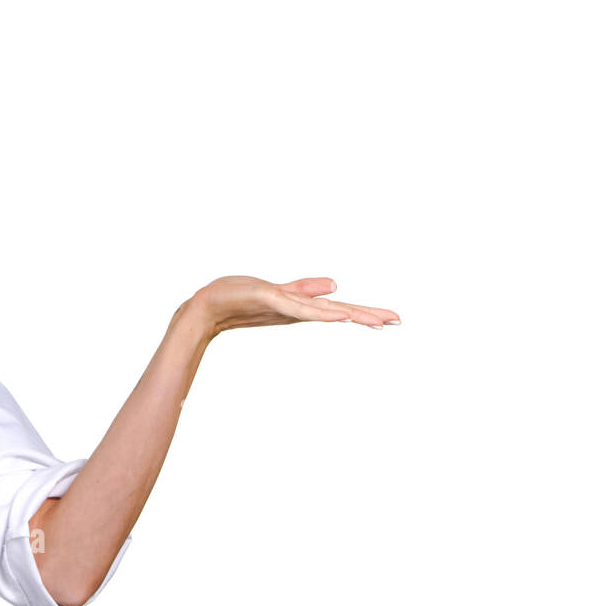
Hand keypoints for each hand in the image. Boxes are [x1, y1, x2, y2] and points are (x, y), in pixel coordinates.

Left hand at [195, 276, 399, 338]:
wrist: (208, 306)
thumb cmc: (240, 298)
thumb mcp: (280, 290)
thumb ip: (306, 289)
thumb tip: (335, 285)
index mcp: (302, 308)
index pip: (340, 310)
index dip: (366, 313)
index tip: (393, 318)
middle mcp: (297, 310)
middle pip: (339, 312)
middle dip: (368, 316)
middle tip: (398, 320)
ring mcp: (286, 307)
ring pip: (325, 312)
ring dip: (351, 314)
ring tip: (377, 319)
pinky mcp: (272, 300)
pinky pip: (301, 307)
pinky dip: (321, 310)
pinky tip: (339, 313)